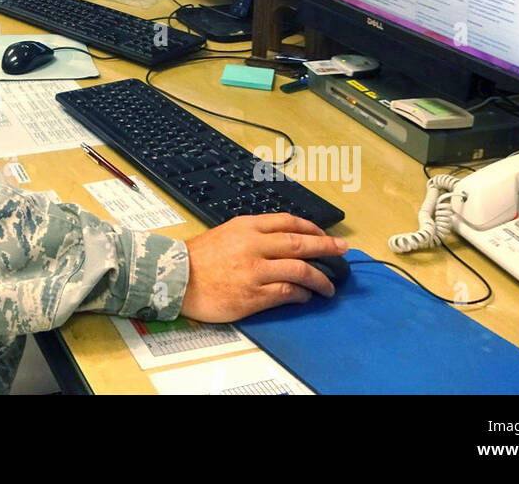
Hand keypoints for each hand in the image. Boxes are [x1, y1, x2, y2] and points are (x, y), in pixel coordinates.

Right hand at [181, 213, 347, 322]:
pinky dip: (302, 294)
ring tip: (329, 286)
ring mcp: (255, 271)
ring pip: (300, 270)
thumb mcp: (226, 232)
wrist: (175, 278)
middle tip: (343, 251)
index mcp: (247, 227)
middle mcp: (255, 245)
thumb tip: (281, 242)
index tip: (325, 234)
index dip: (312, 228)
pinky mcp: (254, 295)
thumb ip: (253, 235)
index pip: (288, 222)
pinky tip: (306, 296)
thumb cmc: (198, 257)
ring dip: (320, 278)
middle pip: (301, 244)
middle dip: (327, 247)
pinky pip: (287, 292)